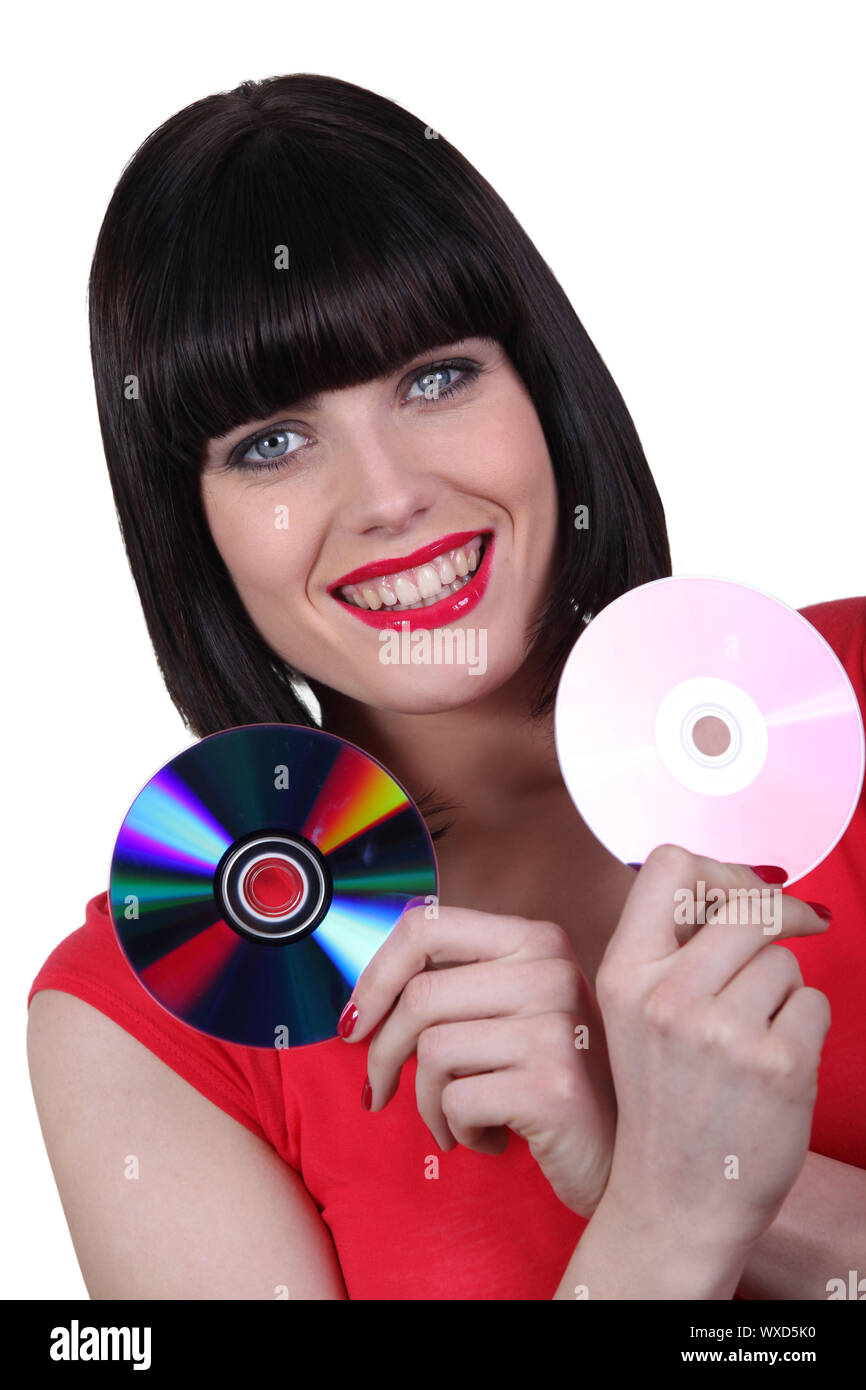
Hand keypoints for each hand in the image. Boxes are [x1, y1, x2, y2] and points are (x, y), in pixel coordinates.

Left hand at [341, 902, 616, 1215]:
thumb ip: (455, 985)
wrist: (621, 1156)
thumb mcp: (511, 1012)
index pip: (425, 925)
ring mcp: (558, 1026)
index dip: (374, 975)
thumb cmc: (549, 1082)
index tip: (356, 1021)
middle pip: (418, 997)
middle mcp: (552, 970)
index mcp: (536, 938)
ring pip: (430, 1052)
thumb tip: (362, 1002)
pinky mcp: (552, 1085)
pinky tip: (491, 1138)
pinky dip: (456, 1129)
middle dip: (383, 1054)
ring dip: (426, 1101)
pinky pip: (456, 1100)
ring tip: (457, 1118)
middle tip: (380, 1091)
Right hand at [594, 845, 831, 1263]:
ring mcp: (722, 1031)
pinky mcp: (778, 1065)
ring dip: (784, 989)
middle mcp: (666, 996)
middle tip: (802, 926)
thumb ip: (671, 949)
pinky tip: (774, 1065)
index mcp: (623, 974)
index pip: (670, 865)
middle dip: (781, 917)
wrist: (676, 1200)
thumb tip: (748, 885)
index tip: (741, 894)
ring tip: (754, 1036)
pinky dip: (807, 1027)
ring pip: (784, 960)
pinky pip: (815, 1003)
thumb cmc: (664, 1099)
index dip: (718, 869)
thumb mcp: (634, 1013)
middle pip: (747, 907)